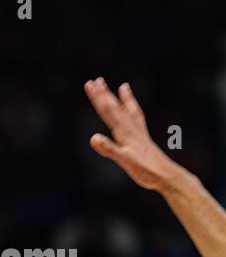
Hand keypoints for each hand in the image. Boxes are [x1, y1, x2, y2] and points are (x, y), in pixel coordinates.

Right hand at [85, 78, 183, 192]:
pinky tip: (131, 107)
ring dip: (120, 99)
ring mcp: (138, 132)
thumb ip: (109, 148)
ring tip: (120, 86)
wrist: (166, 175)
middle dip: (103, 94)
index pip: (108, 111)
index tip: (90, 85)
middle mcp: (131, 128)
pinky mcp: (142, 137)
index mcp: (125, 132)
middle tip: (94, 81)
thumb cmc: (145, 170)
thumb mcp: (124, 160)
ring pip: (126, 111)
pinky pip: (137, 118)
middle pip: (115, 107)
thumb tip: (92, 138)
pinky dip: (133, 110)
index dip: (98, 98)